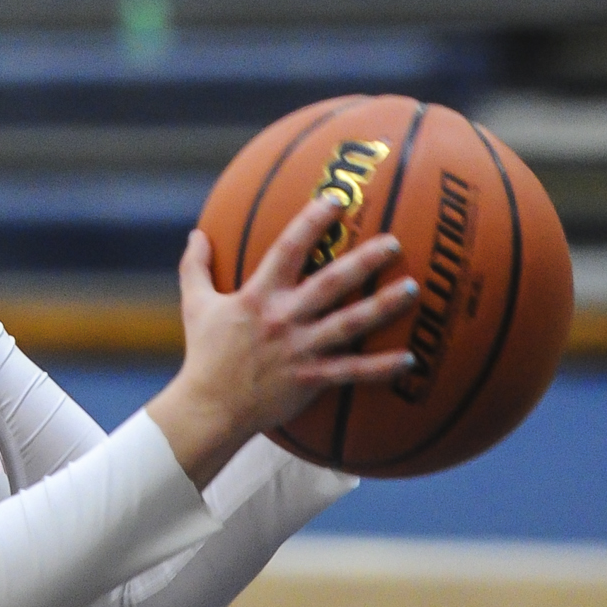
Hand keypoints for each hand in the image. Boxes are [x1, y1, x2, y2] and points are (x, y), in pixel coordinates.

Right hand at [147, 195, 419, 487]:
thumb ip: (196, 266)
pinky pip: (353, 371)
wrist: (209, 406)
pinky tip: (410, 358)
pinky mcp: (312, 379)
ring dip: (383, 305)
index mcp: (257, 296)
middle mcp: (283, 318)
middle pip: (331, 283)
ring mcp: (301, 349)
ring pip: (350, 323)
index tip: (335, 200)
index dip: (311, 222)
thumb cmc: (204, 354)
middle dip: (364, 260)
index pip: (287, 249)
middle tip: (394, 242)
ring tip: (412, 288)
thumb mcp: (194, 304)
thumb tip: (196, 233)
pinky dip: (382, 367)